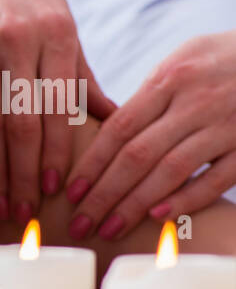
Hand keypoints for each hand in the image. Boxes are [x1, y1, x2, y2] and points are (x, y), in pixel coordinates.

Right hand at [0, 0, 114, 223]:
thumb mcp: (61, 24)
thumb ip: (80, 74)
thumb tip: (110, 118)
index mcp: (59, 35)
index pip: (60, 106)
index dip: (56, 151)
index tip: (52, 186)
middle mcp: (24, 39)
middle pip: (27, 121)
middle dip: (26, 170)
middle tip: (23, 208)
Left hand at [64, 31, 235, 240]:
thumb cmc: (221, 60)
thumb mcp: (182, 60)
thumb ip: (146, 96)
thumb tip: (103, 134)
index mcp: (170, 79)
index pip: (119, 128)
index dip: (91, 164)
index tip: (70, 193)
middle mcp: (197, 102)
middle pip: (139, 155)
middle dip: (104, 194)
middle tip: (79, 224)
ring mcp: (226, 125)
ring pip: (172, 170)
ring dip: (135, 205)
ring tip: (109, 228)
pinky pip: (217, 179)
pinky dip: (187, 200)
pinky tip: (158, 218)